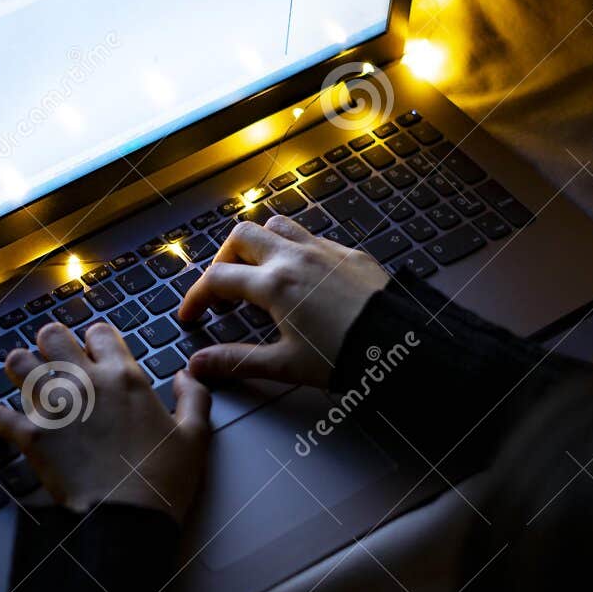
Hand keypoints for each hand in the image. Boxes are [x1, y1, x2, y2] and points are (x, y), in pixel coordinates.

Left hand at [0, 321, 210, 523]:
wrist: (129, 522)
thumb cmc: (162, 482)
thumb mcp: (195, 436)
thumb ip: (194, 397)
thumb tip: (185, 376)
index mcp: (124, 378)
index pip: (99, 332)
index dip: (94, 339)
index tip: (93, 351)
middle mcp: (86, 383)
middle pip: (52, 336)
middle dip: (50, 344)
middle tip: (53, 358)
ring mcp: (55, 408)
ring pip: (19, 364)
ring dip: (20, 370)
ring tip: (24, 381)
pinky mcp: (31, 437)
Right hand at [176, 216, 389, 388]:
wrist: (401, 346)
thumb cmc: (347, 357)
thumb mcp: (285, 365)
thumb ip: (236, 361)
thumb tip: (199, 364)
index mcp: (274, 284)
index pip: (217, 280)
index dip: (195, 297)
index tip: (191, 315)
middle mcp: (295, 257)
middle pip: (240, 237)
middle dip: (223, 260)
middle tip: (224, 290)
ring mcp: (324, 250)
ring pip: (276, 226)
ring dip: (259, 245)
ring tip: (258, 274)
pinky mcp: (349, 254)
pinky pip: (312, 238)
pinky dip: (294, 250)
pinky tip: (301, 278)